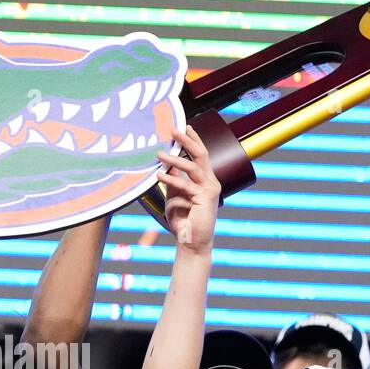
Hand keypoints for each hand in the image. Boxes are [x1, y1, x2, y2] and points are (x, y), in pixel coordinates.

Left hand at [156, 125, 221, 252]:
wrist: (191, 242)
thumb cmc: (184, 220)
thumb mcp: (175, 195)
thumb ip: (174, 180)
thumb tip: (167, 163)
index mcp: (206, 180)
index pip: (201, 155)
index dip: (194, 139)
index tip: (184, 126)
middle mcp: (211, 182)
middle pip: (201, 155)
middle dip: (187, 141)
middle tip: (173, 130)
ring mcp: (209, 190)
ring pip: (193, 167)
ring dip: (174, 159)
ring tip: (159, 154)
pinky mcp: (204, 199)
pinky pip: (186, 185)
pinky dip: (171, 179)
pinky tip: (159, 176)